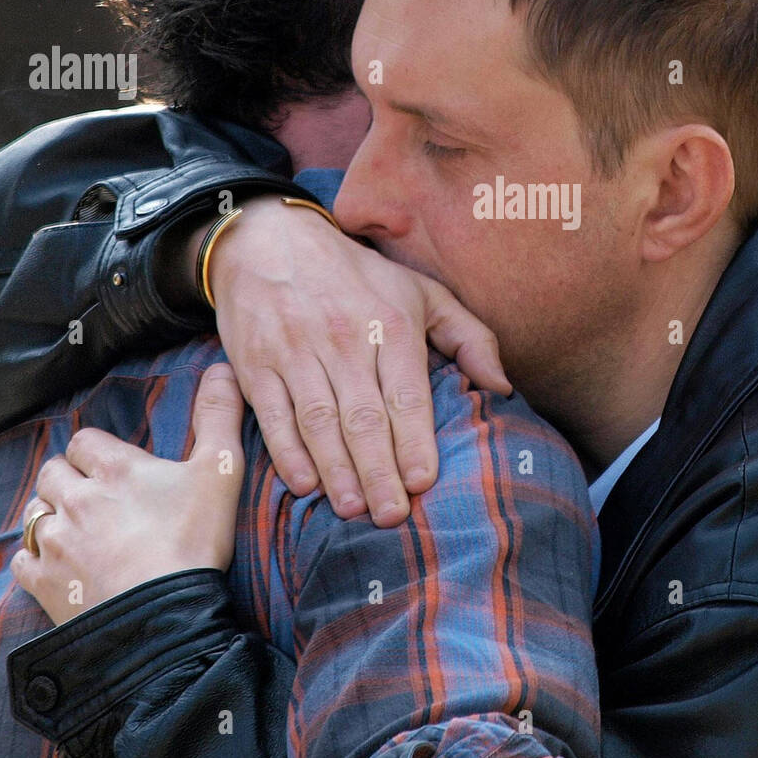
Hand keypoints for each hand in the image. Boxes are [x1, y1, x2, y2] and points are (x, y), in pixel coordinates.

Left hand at [11, 362, 245, 626]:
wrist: (164, 617)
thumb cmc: (194, 541)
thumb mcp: (221, 471)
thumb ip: (219, 416)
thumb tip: (222, 368)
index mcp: (115, 468)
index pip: (86, 441)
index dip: (98, 452)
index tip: (116, 468)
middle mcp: (76, 498)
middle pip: (53, 473)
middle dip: (69, 480)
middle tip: (96, 497)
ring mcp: (55, 541)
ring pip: (34, 513)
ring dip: (50, 515)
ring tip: (76, 528)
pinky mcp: (43, 581)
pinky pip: (22, 560)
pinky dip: (36, 559)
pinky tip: (58, 566)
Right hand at [205, 194, 509, 525]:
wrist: (270, 241)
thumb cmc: (357, 278)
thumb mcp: (421, 292)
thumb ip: (469, 337)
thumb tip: (503, 387)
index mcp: (389, 323)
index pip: (405, 393)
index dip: (414, 439)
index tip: (424, 481)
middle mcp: (343, 338)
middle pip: (362, 415)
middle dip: (379, 470)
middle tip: (392, 516)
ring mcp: (295, 351)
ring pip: (318, 420)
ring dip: (336, 469)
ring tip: (353, 509)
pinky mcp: (255, 363)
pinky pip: (272, 414)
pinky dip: (287, 452)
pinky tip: (304, 483)